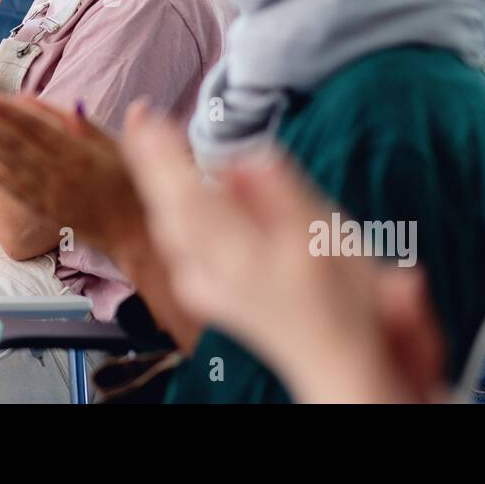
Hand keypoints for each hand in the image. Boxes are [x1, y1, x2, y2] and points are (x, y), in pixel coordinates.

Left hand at [0, 93, 141, 252]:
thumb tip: (73, 102)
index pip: (34, 126)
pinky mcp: (48, 213)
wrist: (135, 233)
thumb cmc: (133, 187)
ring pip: (13, 166)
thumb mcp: (120, 150)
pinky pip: (19, 195)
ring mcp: (51, 194)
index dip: (7, 110)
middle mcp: (59, 173)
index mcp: (77, 153)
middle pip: (17, 143)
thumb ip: (92, 129)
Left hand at [121, 104, 446, 403]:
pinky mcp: (210, 294)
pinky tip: (168, 197)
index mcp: (239, 254)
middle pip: (169, 207)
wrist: (342, 368)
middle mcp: (212, 271)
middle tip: (138, 116)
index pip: (187, 194)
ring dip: (155, 184)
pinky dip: (168, 212)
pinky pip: (177, 244)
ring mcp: (206, 286)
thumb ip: (281, 195)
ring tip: (145, 142)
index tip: (147, 115)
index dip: (164, 154)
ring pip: (169, 226)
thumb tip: (243, 157)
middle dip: (150, 160)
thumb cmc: (346, 302)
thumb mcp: (327, 241)